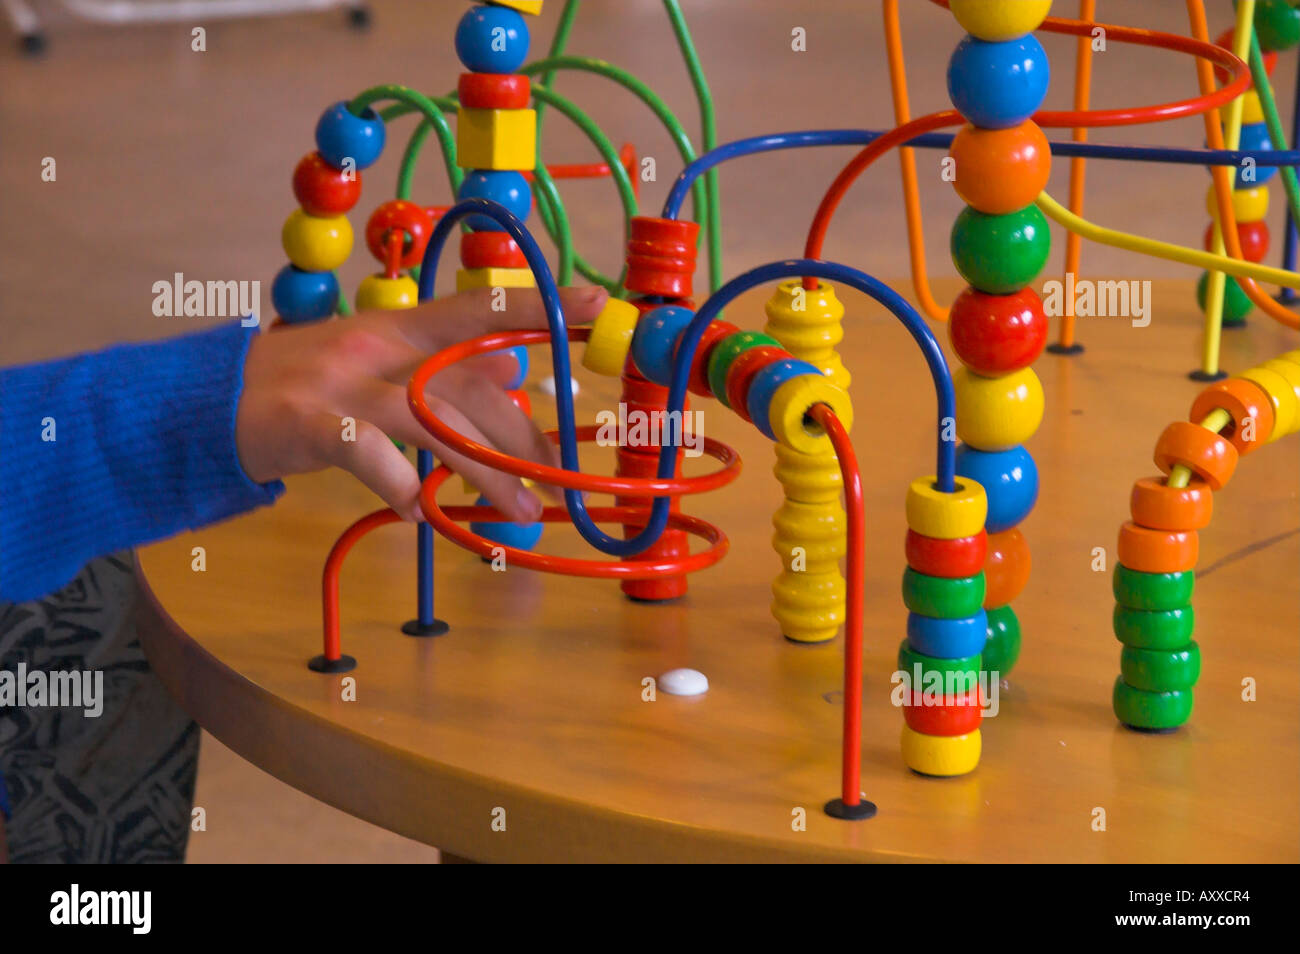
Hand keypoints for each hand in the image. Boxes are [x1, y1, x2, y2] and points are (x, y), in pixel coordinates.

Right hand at [235, 285, 607, 522]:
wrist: (206, 401)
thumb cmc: (304, 385)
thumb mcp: (377, 363)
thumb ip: (440, 367)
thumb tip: (509, 368)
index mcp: (396, 327)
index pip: (478, 309)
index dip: (538, 306)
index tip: (597, 303)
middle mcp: (375, 346)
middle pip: (467, 384)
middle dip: (519, 435)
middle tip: (553, 479)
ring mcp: (340, 382)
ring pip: (432, 422)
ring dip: (483, 473)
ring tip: (518, 511)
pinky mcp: (307, 424)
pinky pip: (369, 457)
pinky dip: (402, 489)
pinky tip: (420, 514)